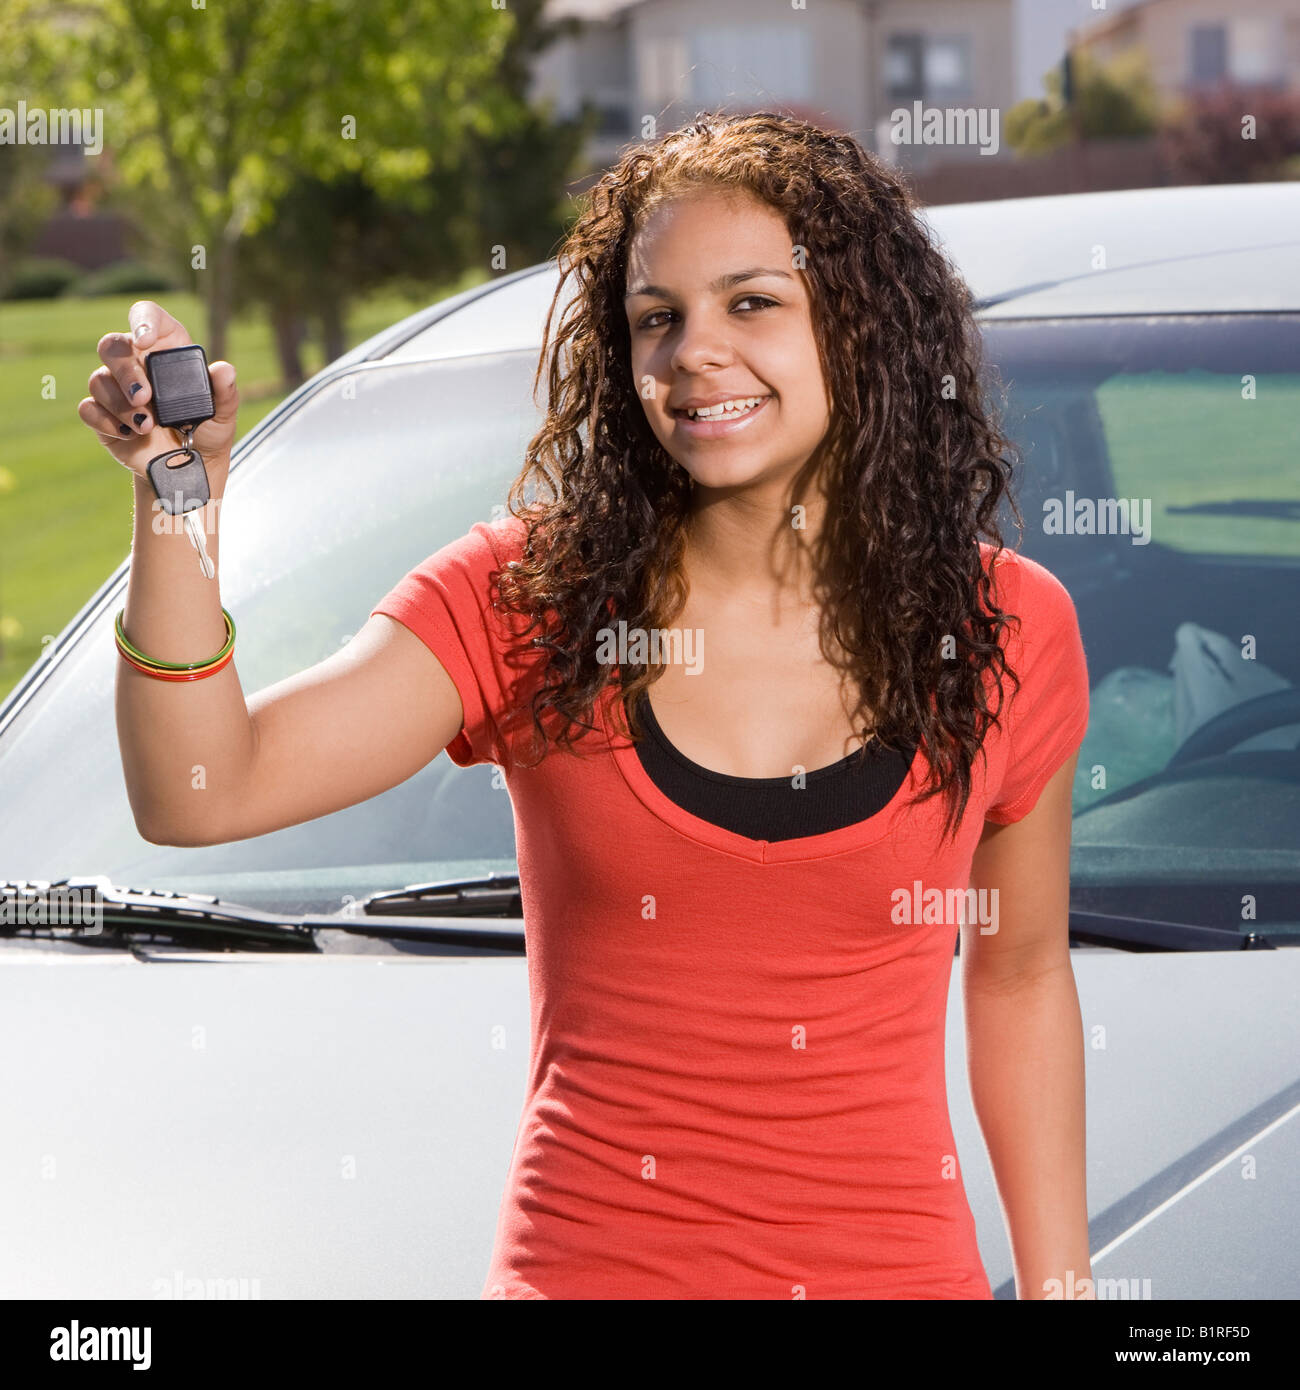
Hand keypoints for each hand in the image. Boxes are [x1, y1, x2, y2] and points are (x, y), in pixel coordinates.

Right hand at [79, 300, 238, 494]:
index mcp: (167, 352)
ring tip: (147, 427)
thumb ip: (224, 393)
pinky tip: (128, 434)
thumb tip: (224, 370)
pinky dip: (105, 421)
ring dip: (121, 404)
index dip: (142, 320)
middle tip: (144, 397)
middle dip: (124, 370)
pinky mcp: (103, 414)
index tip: (144, 340)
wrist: (190, 469)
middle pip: (112, 346)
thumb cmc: (208, 433)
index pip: (148, 317)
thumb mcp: (223, 415)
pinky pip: (88, 408)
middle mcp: (138, 364)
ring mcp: (117, 389)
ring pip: (98, 379)